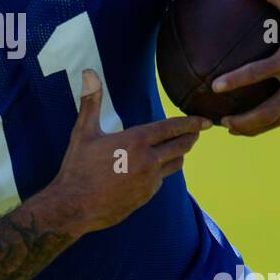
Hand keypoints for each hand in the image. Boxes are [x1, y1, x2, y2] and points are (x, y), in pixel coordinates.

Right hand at [45, 69, 210, 235]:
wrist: (74, 207)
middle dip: (191, 137)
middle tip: (198, 131)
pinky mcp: (147, 196)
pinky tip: (155, 169)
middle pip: (181, 146)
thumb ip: (91, 101)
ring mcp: (150, 181)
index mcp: (135, 141)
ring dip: (180, 154)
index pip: (171, 128)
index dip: (190, 123)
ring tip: (180, 147)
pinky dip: (162, 171)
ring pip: (175, 164)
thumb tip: (88, 72)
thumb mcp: (83, 132)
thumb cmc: (77, 167)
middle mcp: (148, 160)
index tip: (204, 120)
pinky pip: (161, 180)